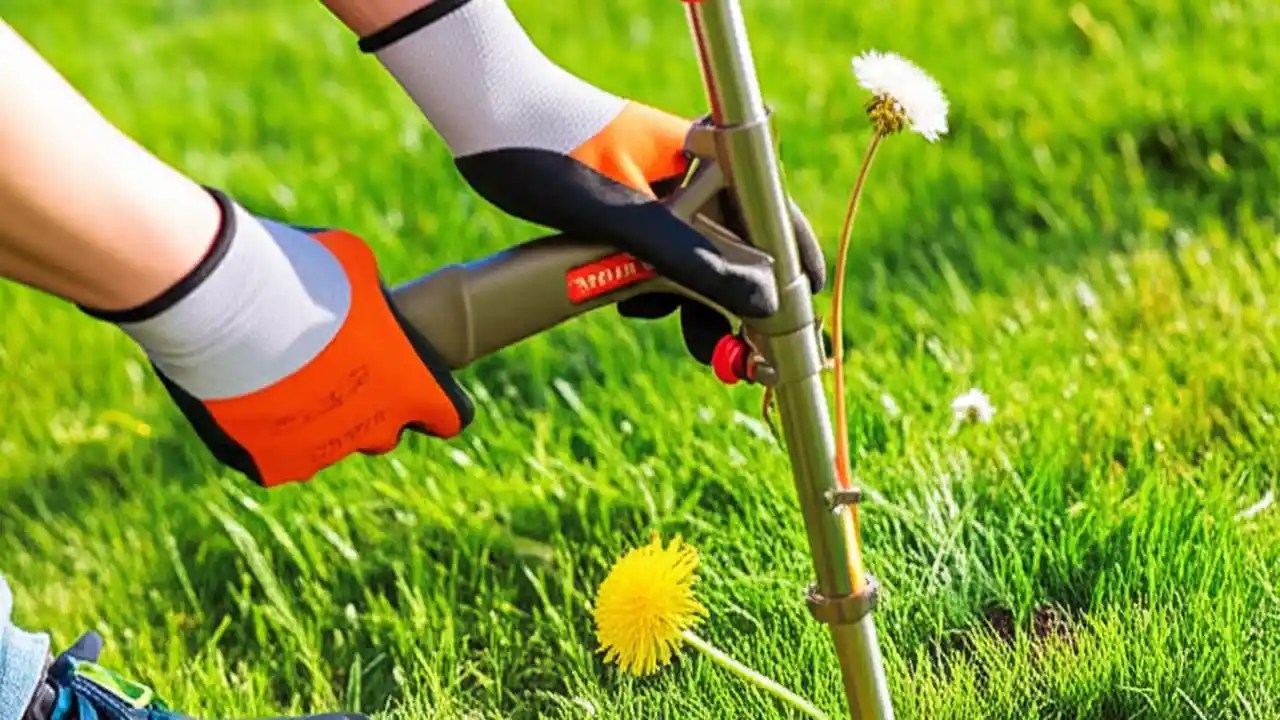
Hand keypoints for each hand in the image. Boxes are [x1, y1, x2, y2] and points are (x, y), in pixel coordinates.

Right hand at [89, 189, 471, 486]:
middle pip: (384, 432)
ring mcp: (322, 454)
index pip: (448, 416)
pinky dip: (270, 432)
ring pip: (331, 444)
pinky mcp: (269, 463)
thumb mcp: (354, 267)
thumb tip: (364, 300)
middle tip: (336, 365)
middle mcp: (373, 429)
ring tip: (281, 370)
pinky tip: (252, 395)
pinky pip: (280, 455)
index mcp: (410, 388)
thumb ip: (372, 300)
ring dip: (317, 416)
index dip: (433, 398)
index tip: (413, 380)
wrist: (218, 301)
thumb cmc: (297, 273)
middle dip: (370, 407)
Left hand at [359, 0, 824, 361]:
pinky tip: (631, 304)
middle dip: (737, 302)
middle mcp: (691, 175)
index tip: (799, 318)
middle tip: (741, 359)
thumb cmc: (551, 148)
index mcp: (708, 160)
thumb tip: (762, 304)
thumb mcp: (624, 215)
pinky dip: (653, 288)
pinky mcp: (626, 210)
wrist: (484, 116)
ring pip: (694, 259)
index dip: (792, 269)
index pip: (773, 215)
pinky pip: (657, 258)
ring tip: (681, 336)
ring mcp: (657, 194)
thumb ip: (691, 259)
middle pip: (736, 247)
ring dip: (690, 301)